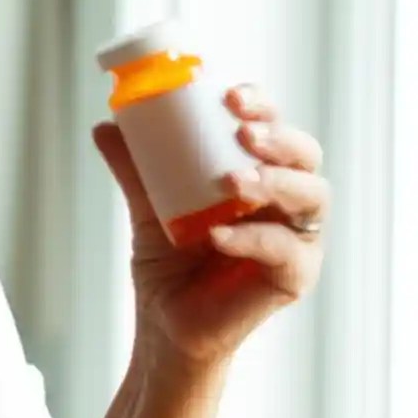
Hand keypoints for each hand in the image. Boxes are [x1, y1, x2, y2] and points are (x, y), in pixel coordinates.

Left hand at [94, 84, 327, 367]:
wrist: (165, 322)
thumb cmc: (169, 262)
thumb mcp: (148, 206)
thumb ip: (134, 168)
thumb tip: (105, 126)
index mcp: (262, 175)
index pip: (274, 128)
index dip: (261, 106)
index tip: (229, 95)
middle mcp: (289, 202)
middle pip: (306, 155)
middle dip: (279, 137)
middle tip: (242, 132)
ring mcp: (298, 239)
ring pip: (312, 196)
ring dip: (275, 181)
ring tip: (233, 180)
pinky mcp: (295, 277)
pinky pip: (284, 251)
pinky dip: (251, 238)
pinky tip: (217, 235)